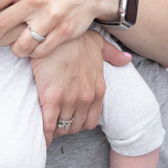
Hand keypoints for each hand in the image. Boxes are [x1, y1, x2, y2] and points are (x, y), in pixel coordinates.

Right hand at [29, 30, 129, 144]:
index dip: (79, 123)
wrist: (56, 32)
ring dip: (55, 130)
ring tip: (47, 127)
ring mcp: (69, 100)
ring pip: (63, 128)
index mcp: (98, 89)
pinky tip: (41, 135)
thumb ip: (112, 54)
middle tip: (56, 124)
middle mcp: (86, 98)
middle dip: (66, 128)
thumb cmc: (75, 38)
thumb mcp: (98, 44)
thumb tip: (126, 60)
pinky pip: (49, 125)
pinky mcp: (51, 99)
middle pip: (76, 126)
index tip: (70, 120)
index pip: (91, 120)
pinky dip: (45, 133)